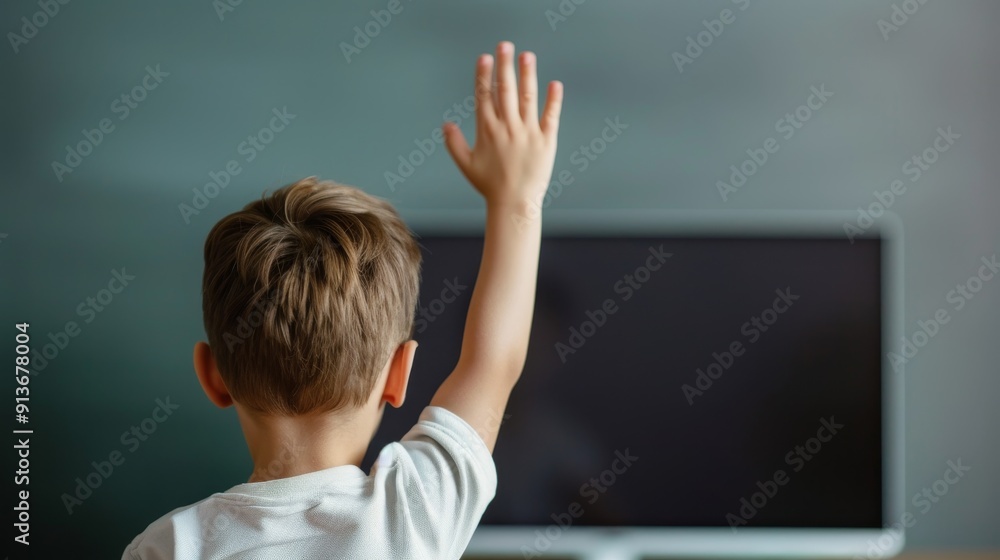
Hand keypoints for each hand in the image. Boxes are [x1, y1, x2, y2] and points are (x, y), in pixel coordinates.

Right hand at [443, 41, 562, 207]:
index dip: (484, 76)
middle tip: (505, 45)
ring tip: (527, 56)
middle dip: (504, 66)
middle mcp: (507, 128)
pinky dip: (553, 100)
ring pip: (527, 98)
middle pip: (505, 90)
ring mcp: (527, 133)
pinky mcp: (545, 141)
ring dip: (527, 75)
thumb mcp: (467, 165)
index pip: (484, 96)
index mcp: (487, 131)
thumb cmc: (489, 185)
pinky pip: (550, 116)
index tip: (485, 58)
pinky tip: (554, 84)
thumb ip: (454, 143)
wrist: (514, 204)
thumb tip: (445, 125)